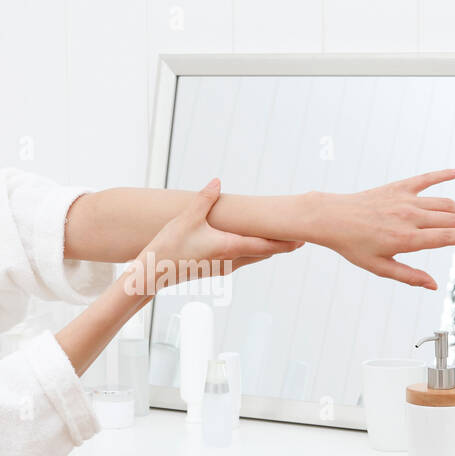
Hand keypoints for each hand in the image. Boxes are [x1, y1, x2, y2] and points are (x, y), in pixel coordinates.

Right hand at [130, 178, 303, 294]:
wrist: (152, 274)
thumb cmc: (169, 247)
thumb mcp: (187, 217)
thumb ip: (205, 198)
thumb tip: (218, 181)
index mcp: (229, 247)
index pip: (266, 246)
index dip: (286, 242)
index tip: (302, 239)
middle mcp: (230, 260)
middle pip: (264, 253)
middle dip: (281, 244)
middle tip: (298, 236)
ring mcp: (222, 267)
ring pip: (252, 257)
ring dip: (266, 248)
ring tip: (279, 237)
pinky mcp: (214, 269)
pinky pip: (240, 259)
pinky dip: (251, 250)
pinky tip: (249, 243)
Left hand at [313, 167, 454, 289]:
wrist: (331, 218)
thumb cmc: (353, 245)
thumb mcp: (379, 267)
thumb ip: (409, 276)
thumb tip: (434, 286)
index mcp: (405, 239)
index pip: (447, 237)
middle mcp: (409, 217)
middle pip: (451, 220)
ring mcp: (405, 200)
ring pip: (443, 203)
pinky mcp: (398, 187)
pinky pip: (425, 179)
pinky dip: (443, 174)